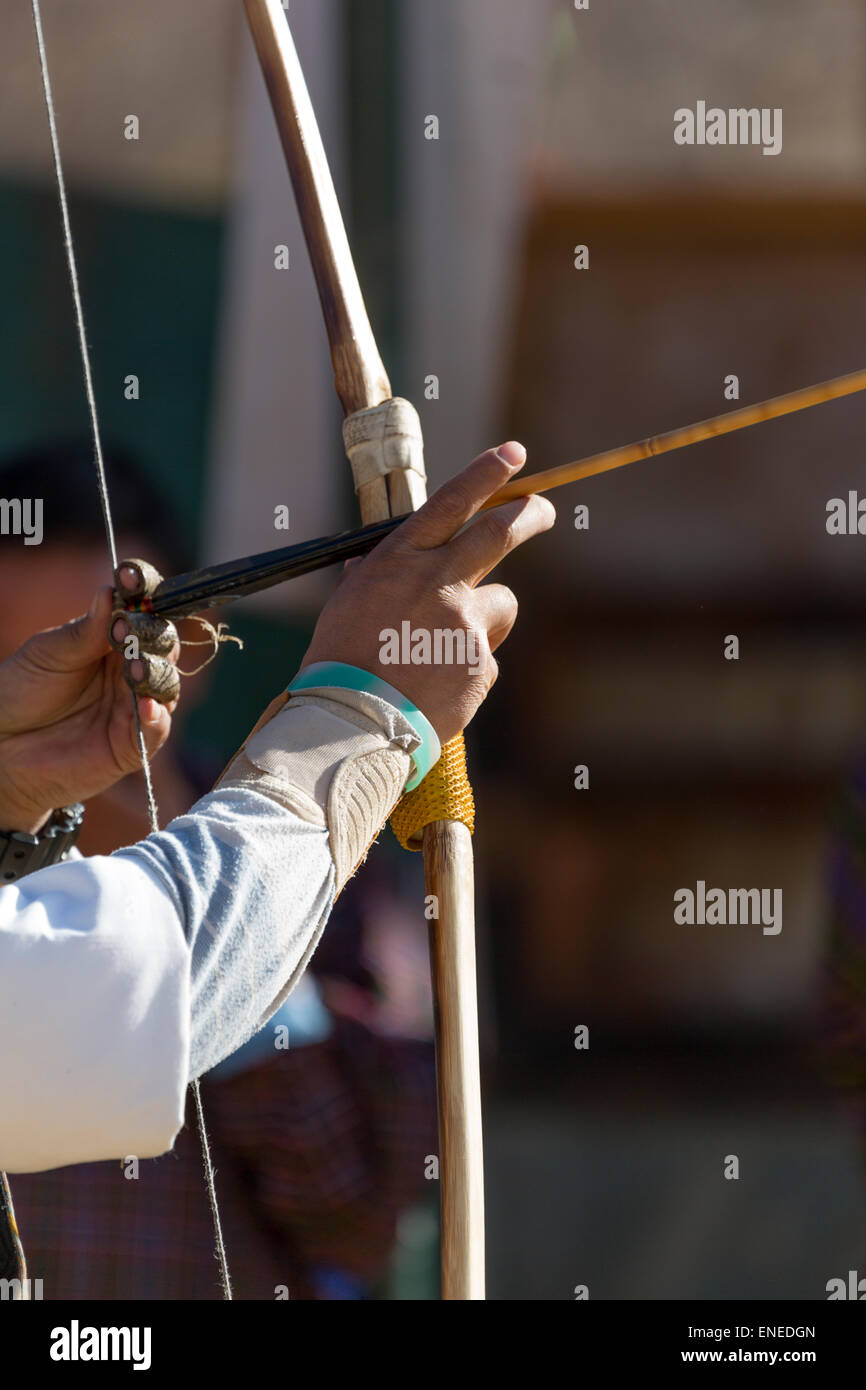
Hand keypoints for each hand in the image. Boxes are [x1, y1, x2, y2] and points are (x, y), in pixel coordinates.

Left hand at [0, 587, 175, 832]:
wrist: (0, 747)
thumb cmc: (21, 692)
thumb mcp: (47, 653)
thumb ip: (85, 632)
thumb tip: (110, 593)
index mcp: (113, 638)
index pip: (143, 607)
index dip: (144, 588)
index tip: (130, 576)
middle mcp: (131, 668)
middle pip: (164, 642)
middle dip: (151, 633)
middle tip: (126, 630)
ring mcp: (135, 706)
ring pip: (167, 684)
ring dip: (154, 672)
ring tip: (132, 670)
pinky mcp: (133, 744)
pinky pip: (157, 729)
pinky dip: (155, 716)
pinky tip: (145, 706)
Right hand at [301, 442, 554, 742]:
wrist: (352, 721)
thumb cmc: (339, 664)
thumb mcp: (345, 607)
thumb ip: (368, 580)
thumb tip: (366, 565)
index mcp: (399, 560)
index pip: (452, 502)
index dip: (486, 473)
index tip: (513, 454)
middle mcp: (438, 581)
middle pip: (500, 533)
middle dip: (530, 515)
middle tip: (545, 511)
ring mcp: (465, 622)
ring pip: (500, 605)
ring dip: (485, 619)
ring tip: (443, 653)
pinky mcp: (481, 662)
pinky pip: (485, 657)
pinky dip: (466, 670)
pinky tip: (437, 688)